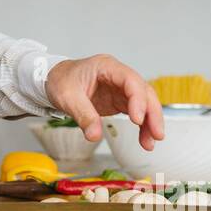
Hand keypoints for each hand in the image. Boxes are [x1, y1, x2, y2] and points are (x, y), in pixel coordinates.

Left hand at [44, 55, 164, 150]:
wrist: (54, 80)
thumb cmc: (61, 81)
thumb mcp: (67, 97)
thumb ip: (83, 115)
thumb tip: (95, 136)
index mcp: (106, 67)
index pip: (130, 80)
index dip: (137, 99)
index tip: (137, 119)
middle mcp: (118, 75)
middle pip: (143, 91)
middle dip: (152, 113)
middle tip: (156, 134)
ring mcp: (121, 88)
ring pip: (144, 102)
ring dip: (150, 122)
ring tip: (150, 143)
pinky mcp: (120, 100)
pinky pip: (136, 112)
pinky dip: (142, 126)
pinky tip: (144, 139)